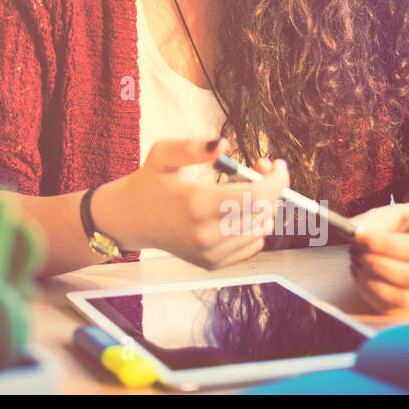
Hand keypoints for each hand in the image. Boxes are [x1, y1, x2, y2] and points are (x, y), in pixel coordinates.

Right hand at [95, 137, 288, 269]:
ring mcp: (209, 253)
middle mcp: (204, 234)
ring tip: (245, 189)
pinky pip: (252, 245)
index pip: (255, 196)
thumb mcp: (163, 154)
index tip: (276, 164)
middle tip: (258, 169)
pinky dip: (254, 225)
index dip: (276, 179)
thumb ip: (193, 146)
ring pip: (261, 229)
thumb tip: (223, 145)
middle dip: (271, 186)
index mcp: (195, 205)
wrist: (132, 219)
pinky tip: (238, 210)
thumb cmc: (150, 182)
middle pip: (262, 211)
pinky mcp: (212, 263)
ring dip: (263, 206)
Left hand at [348, 203, 408, 313]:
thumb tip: (353, 231)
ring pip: (402, 298)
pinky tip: (359, 273)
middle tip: (354, 250)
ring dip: (371, 281)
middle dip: (376, 264)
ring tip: (356, 261)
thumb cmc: (399, 227)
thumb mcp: (389, 215)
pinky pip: (390, 308)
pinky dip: (368, 292)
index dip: (385, 244)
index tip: (357, 235)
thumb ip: (372, 222)